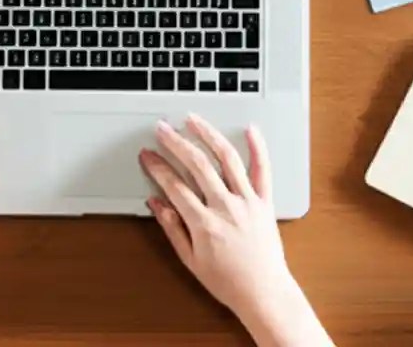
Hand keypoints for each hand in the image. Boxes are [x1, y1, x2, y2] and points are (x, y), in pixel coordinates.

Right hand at [140, 116, 332, 346]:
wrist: (263, 292)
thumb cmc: (227, 281)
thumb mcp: (190, 259)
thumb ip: (172, 227)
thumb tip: (155, 202)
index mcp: (204, 223)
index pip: (174, 185)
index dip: (157, 167)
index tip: (147, 155)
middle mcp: (226, 207)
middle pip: (197, 164)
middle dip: (176, 142)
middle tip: (162, 128)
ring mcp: (248, 201)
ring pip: (227, 158)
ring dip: (209, 135)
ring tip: (194, 120)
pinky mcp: (265, 201)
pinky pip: (263, 169)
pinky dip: (258, 147)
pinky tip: (250, 129)